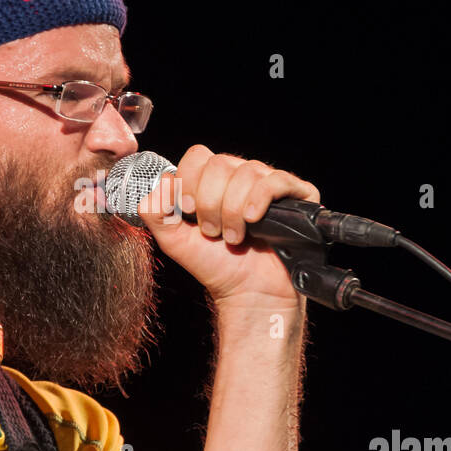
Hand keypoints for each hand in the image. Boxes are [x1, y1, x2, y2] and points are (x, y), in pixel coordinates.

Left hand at [135, 145, 319, 309]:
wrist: (247, 293)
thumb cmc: (215, 265)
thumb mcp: (174, 240)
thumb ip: (155, 212)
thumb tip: (159, 184)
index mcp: (213, 180)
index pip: (198, 156)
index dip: (190, 182)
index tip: (189, 212)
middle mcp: (241, 176)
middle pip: (221, 163)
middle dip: (210, 202)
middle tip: (213, 231)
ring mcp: (269, 184)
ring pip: (247, 172)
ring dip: (232, 210)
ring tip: (233, 237)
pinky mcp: (296, 195)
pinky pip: (276, 180)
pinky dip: (260, 199)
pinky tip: (252, 219)